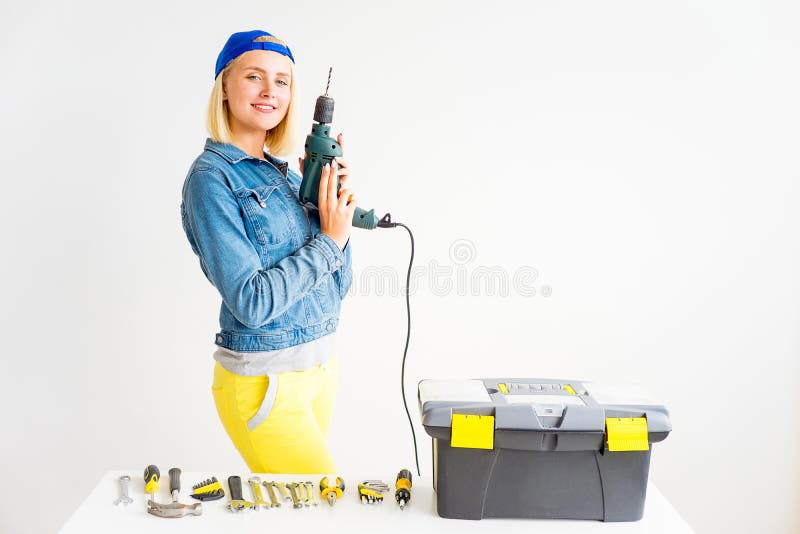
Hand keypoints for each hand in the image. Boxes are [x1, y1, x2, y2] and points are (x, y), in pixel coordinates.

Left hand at [299, 133, 350, 189]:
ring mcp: (343, 169)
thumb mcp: (310, 175)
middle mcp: (338, 163)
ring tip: (334, 160)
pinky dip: (341, 171)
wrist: (326, 196)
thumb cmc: (320, 183)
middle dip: (342, 146)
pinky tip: (336, 172)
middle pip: (342, 152)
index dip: (338, 141)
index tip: (339, 134)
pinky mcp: (346, 177)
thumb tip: (301, 158)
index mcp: (331, 160)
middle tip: (336, 142)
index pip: (335, 149)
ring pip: (345, 162)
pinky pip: (346, 172)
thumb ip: (304, 167)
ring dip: (340, 160)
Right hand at [315, 133, 355, 250]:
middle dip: (333, 173)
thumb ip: (326, 201)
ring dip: (349, 191)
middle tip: (333, 163)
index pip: (322, 187)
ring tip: (350, 194)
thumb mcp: (323, 212)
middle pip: (331, 186)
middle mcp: (329, 205)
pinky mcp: (347, 214)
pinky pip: (354, 201)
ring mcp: (338, 209)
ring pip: (345, 192)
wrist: (331, 240)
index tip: (325, 166)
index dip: (324, 176)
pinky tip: (354, 200)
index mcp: (322, 204)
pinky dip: (355, 199)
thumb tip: (332, 192)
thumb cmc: (328, 225)